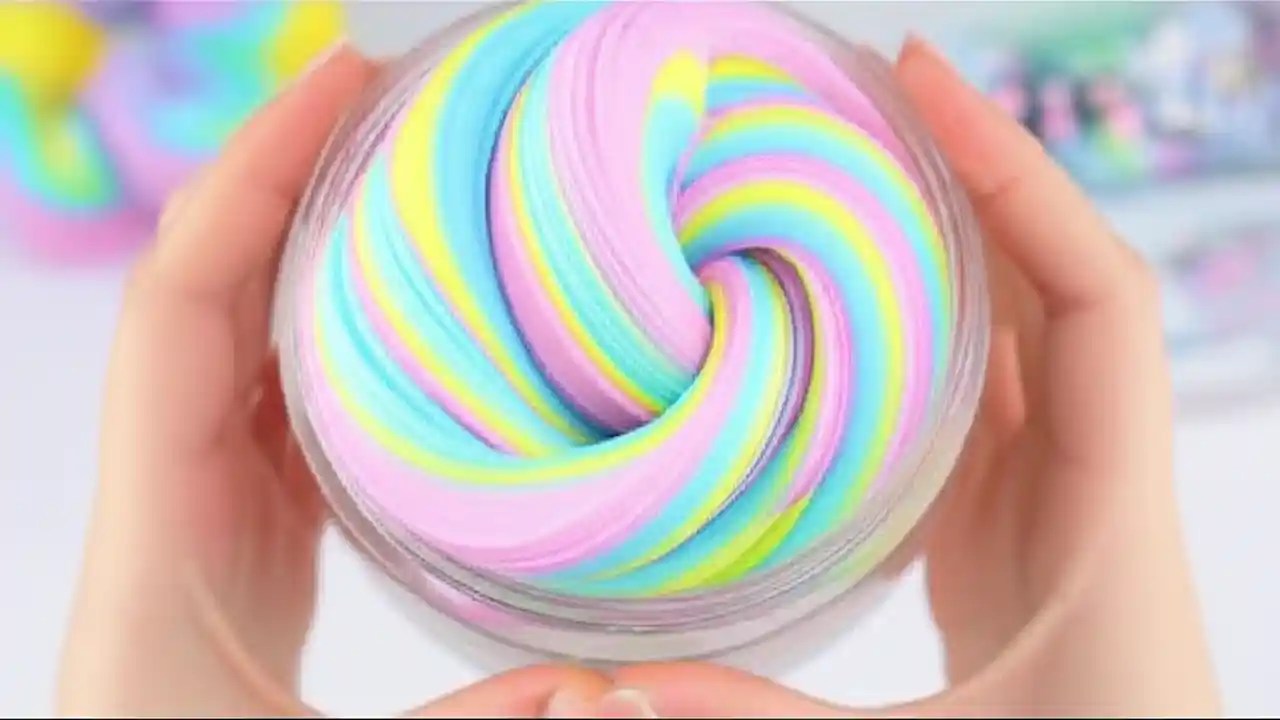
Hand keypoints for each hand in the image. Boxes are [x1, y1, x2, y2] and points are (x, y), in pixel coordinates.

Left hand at [56, 45, 610, 717]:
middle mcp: (170, 491)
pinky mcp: (248, 529)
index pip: (182, 308)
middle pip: (211, 287)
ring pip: (248, 332)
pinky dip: (339, 326)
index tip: (335, 91)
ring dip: (311, 239)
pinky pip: (283, 393)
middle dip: (287, 170)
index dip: (251, 181)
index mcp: (157, 530)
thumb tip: (606, 688)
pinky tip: (415, 311)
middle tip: (391, 95)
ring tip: (406, 170)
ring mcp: (207, 503)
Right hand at [610, 38, 1219, 717]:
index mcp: (1110, 508)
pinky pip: (970, 391)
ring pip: (1005, 329)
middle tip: (869, 97)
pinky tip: (841, 306)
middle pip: (1045, 281)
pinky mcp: (1002, 524)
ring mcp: (1044, 495)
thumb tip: (606, 692)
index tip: (930, 94)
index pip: (1093, 298)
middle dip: (969, 174)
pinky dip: (918, 328)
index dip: (1022, 180)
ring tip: (848, 168)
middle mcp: (1087, 475)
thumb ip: (765, 719)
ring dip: (944, 241)